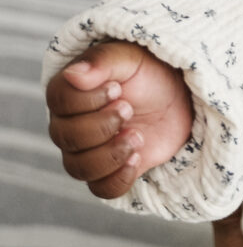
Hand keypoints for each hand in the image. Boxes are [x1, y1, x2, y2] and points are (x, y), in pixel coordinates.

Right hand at [46, 41, 192, 198]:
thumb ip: (102, 61)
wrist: (179, 97)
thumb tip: (73, 75)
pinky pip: (101, 189)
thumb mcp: (131, 57)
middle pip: (66, 138)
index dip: (87, 100)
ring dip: (110, 154)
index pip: (59, 102)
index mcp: (69, 91)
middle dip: (102, 126)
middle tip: (130, 110)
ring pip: (78, 168)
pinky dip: (119, 178)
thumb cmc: (150, 72)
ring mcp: (88, 150)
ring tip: (138, 137)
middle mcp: (70, 123)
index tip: (117, 88)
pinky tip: (138, 158)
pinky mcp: (110, 170)